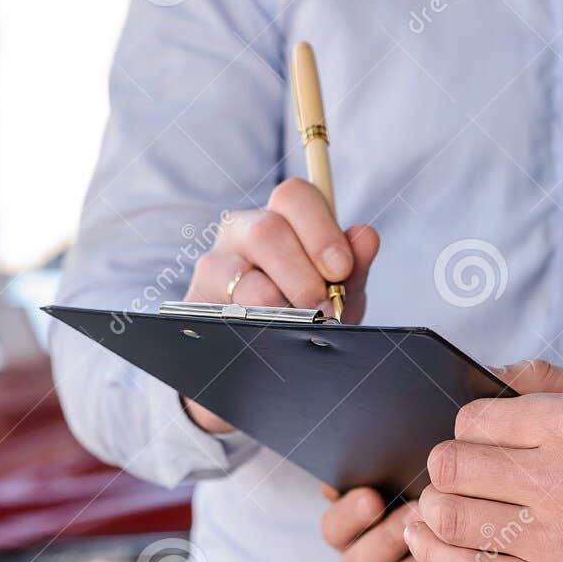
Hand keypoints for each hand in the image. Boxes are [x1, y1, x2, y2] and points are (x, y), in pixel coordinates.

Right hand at [181, 179, 379, 432]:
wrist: (270, 365)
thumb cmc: (308, 313)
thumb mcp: (337, 292)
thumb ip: (353, 267)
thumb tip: (367, 235)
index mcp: (281, 216)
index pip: (294, 196)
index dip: (320, 230)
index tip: (339, 269)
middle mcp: (241, 232)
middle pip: (266, 232)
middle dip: (302, 275)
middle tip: (321, 307)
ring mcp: (214, 267)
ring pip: (243, 279)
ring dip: (278, 308)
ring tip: (298, 329)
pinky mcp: (195, 305)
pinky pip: (223, 315)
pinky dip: (254, 330)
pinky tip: (270, 340)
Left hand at [402, 360, 562, 561]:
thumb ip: (540, 381)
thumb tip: (480, 374)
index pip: (472, 419)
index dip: (464, 429)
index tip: (476, 442)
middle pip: (451, 466)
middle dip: (443, 469)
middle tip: (454, 476)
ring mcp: (557, 538)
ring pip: (449, 518)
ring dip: (433, 511)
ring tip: (442, 507)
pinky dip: (437, 555)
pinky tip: (431, 541)